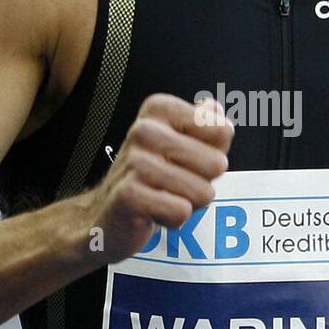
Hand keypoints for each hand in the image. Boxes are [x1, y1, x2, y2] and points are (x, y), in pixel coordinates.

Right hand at [81, 92, 232, 266]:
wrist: (106, 215)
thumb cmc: (152, 178)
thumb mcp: (184, 145)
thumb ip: (207, 126)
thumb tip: (213, 108)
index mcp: (159, 110)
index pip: (222, 132)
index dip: (213, 154)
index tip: (185, 160)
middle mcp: (145, 130)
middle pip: (217, 163)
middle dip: (203, 183)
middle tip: (174, 184)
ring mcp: (135, 162)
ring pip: (203, 192)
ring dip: (189, 203)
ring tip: (162, 197)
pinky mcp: (129, 194)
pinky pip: (181, 212)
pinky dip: (173, 220)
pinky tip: (152, 212)